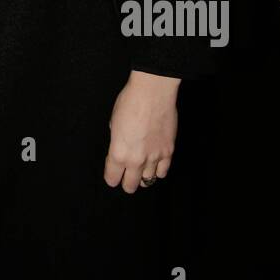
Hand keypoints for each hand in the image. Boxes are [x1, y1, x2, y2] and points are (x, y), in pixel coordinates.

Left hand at [103, 71, 178, 193]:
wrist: (152, 93)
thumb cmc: (129, 103)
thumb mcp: (113, 123)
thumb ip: (117, 141)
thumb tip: (121, 148)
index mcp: (118, 153)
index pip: (112, 178)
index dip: (111, 176)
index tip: (112, 173)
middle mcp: (136, 160)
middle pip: (130, 186)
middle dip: (126, 183)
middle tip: (126, 177)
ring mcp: (154, 158)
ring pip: (148, 181)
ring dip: (143, 177)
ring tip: (141, 170)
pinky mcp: (168, 152)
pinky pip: (163, 172)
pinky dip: (158, 171)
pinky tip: (155, 164)